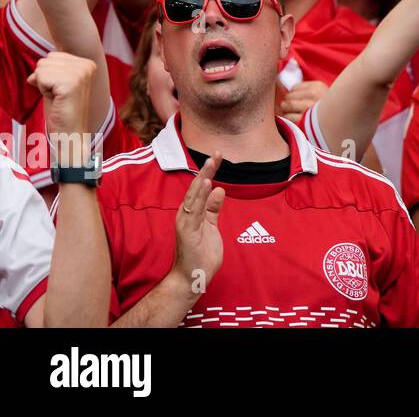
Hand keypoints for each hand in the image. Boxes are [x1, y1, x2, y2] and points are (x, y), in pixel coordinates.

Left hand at [28, 52, 96, 149]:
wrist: (71, 131)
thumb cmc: (62, 110)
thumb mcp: (58, 83)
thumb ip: (51, 70)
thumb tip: (35, 73)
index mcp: (88, 63)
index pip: (53, 55)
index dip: (49, 74)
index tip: (61, 89)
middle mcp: (87, 65)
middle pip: (46, 59)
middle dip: (45, 78)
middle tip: (58, 94)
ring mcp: (81, 73)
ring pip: (42, 67)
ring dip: (44, 84)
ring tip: (58, 97)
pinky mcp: (71, 83)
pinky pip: (41, 76)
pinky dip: (42, 89)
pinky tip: (56, 99)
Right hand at [169, 154, 224, 299]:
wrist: (192, 277)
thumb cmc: (200, 253)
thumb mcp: (211, 226)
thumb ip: (213, 209)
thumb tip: (220, 190)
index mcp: (193, 212)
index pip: (201, 188)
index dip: (208, 172)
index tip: (218, 156)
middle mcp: (187, 214)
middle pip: (197, 188)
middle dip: (206, 171)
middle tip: (215, 154)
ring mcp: (186, 222)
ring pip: (194, 196)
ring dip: (202, 179)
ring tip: (210, 163)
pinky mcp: (187, 231)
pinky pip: (194, 211)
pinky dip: (200, 197)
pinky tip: (207, 185)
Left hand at [278, 79, 326, 123]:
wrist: (341, 123)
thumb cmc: (328, 109)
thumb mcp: (322, 93)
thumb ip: (306, 89)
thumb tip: (282, 86)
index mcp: (318, 86)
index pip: (294, 88)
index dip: (294, 95)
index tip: (299, 101)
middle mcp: (314, 95)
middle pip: (288, 96)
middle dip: (288, 103)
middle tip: (295, 109)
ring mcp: (309, 108)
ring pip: (286, 106)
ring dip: (287, 112)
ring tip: (296, 115)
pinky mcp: (305, 122)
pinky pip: (288, 118)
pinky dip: (289, 120)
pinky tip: (297, 122)